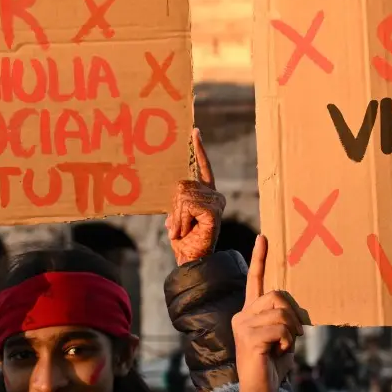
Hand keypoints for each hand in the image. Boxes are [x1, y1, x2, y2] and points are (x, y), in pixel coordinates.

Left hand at [165, 128, 225, 265]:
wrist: (191, 260)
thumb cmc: (184, 240)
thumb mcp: (177, 214)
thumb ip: (178, 200)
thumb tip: (176, 188)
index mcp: (206, 193)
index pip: (203, 166)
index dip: (198, 149)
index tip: (194, 131)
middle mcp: (214, 195)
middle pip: (183, 185)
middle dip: (175, 207)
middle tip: (178, 226)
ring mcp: (216, 202)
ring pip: (183, 196)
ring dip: (177, 216)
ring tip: (183, 229)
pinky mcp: (213, 210)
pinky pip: (188, 205)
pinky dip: (182, 219)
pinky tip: (188, 229)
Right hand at [232, 235, 302, 391]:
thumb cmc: (272, 365)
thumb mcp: (282, 337)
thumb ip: (284, 319)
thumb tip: (294, 310)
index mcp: (250, 311)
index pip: (255, 280)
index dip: (259, 258)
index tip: (264, 237)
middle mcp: (242, 314)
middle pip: (277, 296)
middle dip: (293, 314)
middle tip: (295, 334)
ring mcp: (243, 326)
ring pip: (281, 313)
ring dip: (292, 331)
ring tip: (285, 346)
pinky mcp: (248, 338)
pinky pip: (279, 329)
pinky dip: (287, 341)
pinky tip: (279, 352)